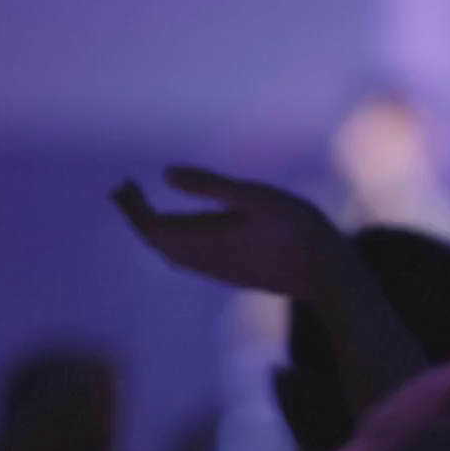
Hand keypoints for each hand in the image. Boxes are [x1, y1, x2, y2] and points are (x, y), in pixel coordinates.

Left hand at [112, 167, 342, 301]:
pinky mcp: (231, 273)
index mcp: (205, 240)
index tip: (122, 184)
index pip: (152, 227)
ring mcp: (218, 270)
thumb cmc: (296, 230)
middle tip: (122, 189)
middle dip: (136, 215)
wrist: (326, 275)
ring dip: (153, 227)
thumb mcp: (254, 197)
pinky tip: (181, 226)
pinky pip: (188, 257)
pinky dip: (173, 238)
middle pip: (156, 240)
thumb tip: (165, 174)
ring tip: (142, 203)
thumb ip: (210, 185)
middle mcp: (205, 260)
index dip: (132, 207)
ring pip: (171, 251)